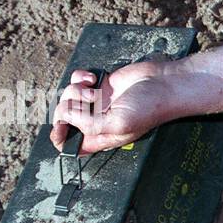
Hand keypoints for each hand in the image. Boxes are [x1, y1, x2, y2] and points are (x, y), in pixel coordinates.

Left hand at [50, 61, 176, 153]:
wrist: (163, 83)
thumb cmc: (149, 108)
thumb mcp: (118, 124)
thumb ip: (89, 124)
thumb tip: (65, 116)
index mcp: (100, 138)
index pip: (69, 145)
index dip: (60, 136)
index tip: (62, 124)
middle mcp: (96, 121)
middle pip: (63, 118)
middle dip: (67, 108)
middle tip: (83, 104)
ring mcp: (96, 103)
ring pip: (68, 97)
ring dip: (76, 91)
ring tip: (94, 91)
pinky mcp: (99, 85)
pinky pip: (77, 80)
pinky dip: (81, 77)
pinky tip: (94, 79)